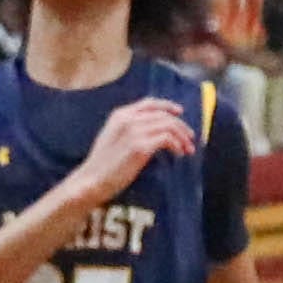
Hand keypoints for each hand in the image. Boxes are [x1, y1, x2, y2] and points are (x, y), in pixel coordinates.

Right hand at [76, 95, 197, 205]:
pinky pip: (167, 139)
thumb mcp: (113, 138)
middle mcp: (127, 119)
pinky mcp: (140, 147)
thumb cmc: (102, 165)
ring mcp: (134, 131)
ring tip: (187, 149)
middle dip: (180, 125)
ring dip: (181, 137)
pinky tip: (178, 153)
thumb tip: (153, 131)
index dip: (167, 105)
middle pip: (163, 115)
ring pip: (168, 125)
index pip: (149, 103)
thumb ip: (129, 129)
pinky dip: (176, 145)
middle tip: (190, 138)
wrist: (92, 179)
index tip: (180, 112)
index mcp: (119, 115)